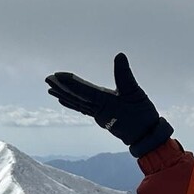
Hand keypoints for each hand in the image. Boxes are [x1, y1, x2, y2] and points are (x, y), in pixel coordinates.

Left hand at [45, 53, 173, 157]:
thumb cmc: (142, 115)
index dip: (69, 82)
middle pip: (75, 98)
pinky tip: (65, 100)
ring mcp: (98, 115)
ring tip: (51, 89)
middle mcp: (98, 110)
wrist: (147, 138)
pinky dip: (72, 103)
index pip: (83, 91)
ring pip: (77, 104)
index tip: (57, 75)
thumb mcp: (135, 92)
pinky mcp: (102, 118)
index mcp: (104, 102)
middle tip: (47, 80)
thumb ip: (125, 75)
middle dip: (61, 88)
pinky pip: (82, 109)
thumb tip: (119, 55)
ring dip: (63, 96)